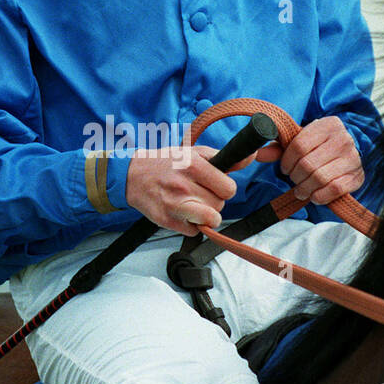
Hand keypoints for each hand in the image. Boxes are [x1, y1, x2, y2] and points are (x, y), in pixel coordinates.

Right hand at [125, 143, 253, 233]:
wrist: (133, 175)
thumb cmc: (167, 163)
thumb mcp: (195, 153)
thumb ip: (224, 158)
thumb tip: (250, 156)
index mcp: (192, 165)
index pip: (229, 189)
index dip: (225, 188)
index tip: (216, 185)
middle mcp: (183, 185)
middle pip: (220, 205)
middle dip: (214, 201)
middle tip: (200, 193)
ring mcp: (174, 204)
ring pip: (210, 220)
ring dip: (207, 215)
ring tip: (195, 204)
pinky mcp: (167, 220)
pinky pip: (194, 231)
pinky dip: (192, 225)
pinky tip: (183, 212)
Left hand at [256, 116, 363, 205]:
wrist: (350, 154)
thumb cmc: (320, 147)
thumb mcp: (301, 141)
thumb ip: (279, 147)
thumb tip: (258, 154)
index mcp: (327, 125)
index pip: (299, 145)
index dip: (287, 161)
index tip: (285, 168)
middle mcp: (342, 139)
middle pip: (308, 164)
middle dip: (295, 177)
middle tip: (294, 180)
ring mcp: (352, 158)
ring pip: (319, 178)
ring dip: (305, 188)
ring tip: (302, 190)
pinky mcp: (357, 176)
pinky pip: (334, 189)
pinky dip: (320, 196)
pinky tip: (315, 195)